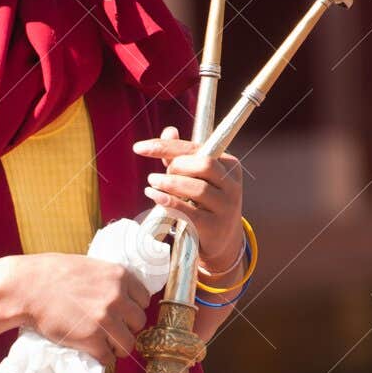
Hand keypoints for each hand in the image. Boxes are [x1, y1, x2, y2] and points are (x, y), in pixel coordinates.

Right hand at [9, 253, 150, 368]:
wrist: (27, 288)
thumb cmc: (51, 273)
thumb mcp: (88, 266)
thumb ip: (108, 281)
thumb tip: (119, 295)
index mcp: (119, 276)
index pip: (144, 299)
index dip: (133, 309)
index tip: (124, 314)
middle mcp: (118, 297)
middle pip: (139, 323)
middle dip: (127, 328)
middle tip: (114, 331)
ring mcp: (106, 320)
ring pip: (127, 344)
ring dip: (117, 347)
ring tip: (105, 346)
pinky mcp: (92, 339)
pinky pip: (108, 357)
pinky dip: (102, 358)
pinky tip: (93, 352)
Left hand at [131, 126, 243, 272]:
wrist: (221, 241)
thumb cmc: (204, 203)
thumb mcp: (196, 178)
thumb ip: (181, 156)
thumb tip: (169, 130)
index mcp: (229, 164)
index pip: (197, 148)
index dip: (166, 146)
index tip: (139, 148)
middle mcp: (231, 183)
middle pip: (203, 164)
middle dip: (175, 166)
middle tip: (158, 175)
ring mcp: (227, 206)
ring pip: (198, 188)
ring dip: (169, 183)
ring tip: (152, 183)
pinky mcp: (216, 226)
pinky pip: (190, 211)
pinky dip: (168, 202)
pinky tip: (154, 196)